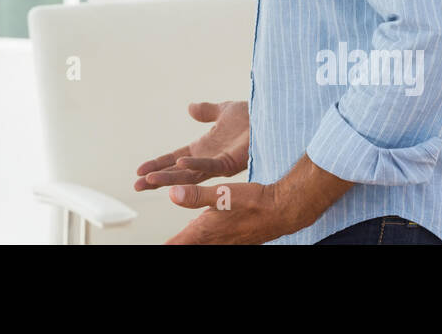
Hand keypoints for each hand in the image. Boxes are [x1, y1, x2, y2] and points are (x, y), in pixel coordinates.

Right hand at [134, 100, 249, 190]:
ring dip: (169, 177)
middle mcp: (208, 159)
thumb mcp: (224, 111)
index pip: (174, 159)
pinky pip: (211, 165)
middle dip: (157, 178)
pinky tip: (181, 162)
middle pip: (177, 172)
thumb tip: (190, 107)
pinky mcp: (231, 161)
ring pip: (189, 174)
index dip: (158, 164)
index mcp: (203, 149)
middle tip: (136, 185)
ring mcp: (218, 163)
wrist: (272, 117)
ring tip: (149, 180)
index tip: (139, 171)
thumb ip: (207, 111)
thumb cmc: (252, 117)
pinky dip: (195, 164)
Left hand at [163, 180, 297, 244]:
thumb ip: (195, 195)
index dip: (168, 245)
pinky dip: (205, 240)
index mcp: (205, 231)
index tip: (159, 247)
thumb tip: (171, 193)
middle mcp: (214, 240)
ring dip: (190, 242)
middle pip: (190, 247)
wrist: (282, 211)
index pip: (179, 243)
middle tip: (167, 244)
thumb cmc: (253, 202)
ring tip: (180, 241)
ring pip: (203, 245)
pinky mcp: (235, 240)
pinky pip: (215, 243)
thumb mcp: (221, 194)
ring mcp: (226, 242)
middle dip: (178, 245)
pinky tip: (204, 235)